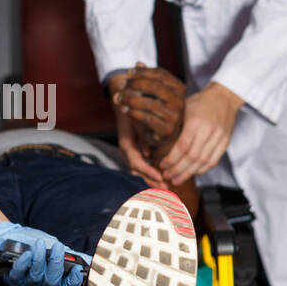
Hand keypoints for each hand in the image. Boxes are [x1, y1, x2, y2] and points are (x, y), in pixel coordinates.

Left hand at [0, 221, 90, 285]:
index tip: (77, 269)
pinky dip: (23, 264)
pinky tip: (26, 254)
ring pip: (36, 277)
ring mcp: (27, 283)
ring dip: (39, 259)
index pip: (68, 285)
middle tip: (57, 247)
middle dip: (56, 263)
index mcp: (55, 277)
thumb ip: (67, 253)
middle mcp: (42, 284)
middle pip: (52, 281)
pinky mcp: (13, 278)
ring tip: (39, 244)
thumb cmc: (35, 244)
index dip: (74, 280)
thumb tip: (87, 259)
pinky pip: (18, 274)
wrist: (13, 238)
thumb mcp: (52, 246)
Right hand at [108, 68, 167, 185]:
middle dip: (150, 182)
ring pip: (137, 171)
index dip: (148, 172)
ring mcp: (128, 150)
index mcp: (126, 143)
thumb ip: (143, 137)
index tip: (161, 178)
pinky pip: (139, 165)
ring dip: (149, 180)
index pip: (137, 163)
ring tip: (163, 188)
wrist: (121, 95)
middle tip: (165, 190)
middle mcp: (126, 149)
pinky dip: (148, 173)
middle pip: (136, 172)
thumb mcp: (138, 120)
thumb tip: (148, 155)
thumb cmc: (132, 105)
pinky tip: (158, 178)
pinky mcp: (132, 149)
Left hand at [112, 62, 185, 156]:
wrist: (165, 138)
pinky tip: (124, 110)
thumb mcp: (154, 94)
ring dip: (129, 99)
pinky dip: (133, 113)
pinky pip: (146, 118)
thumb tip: (138, 63)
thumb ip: (147, 79)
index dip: (143, 72)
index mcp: (179, 88)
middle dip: (134, 84)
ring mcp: (175, 116)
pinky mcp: (167, 129)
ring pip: (148, 102)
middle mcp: (179, 101)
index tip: (128, 72)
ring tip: (119, 99)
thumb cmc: (158, 112)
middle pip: (154, 86)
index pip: (161, 74)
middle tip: (121, 86)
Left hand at [157, 82, 243, 182]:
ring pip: (203, 162)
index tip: (162, 165)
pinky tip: (192, 173)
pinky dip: (202, 170)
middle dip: (178, 170)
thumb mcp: (183, 108)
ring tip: (177, 179)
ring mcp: (219, 137)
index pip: (183, 146)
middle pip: (193, 157)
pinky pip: (213, 161)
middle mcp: (209, 130)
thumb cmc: (199, 102)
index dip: (172, 159)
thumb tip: (156, 142)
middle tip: (167, 176)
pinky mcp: (225, 142)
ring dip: (189, 173)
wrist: (224, 97)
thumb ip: (174, 125)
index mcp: (196, 121)